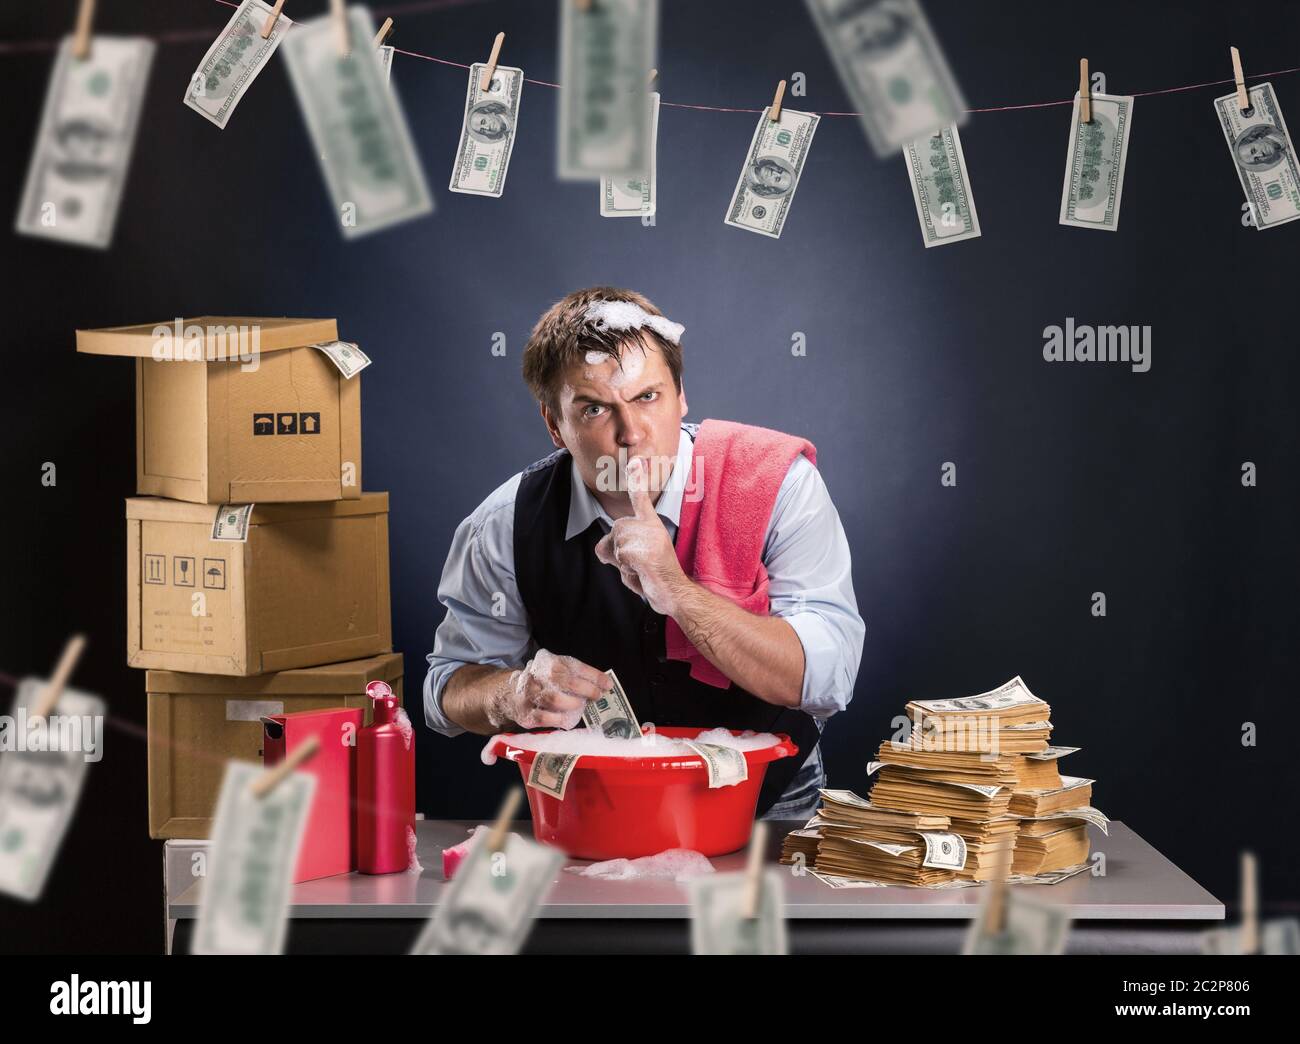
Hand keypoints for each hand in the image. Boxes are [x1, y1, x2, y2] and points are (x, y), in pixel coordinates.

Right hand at [487, 649, 607, 730]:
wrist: (508, 693)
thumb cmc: (542, 682)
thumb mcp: (555, 671)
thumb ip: (575, 675)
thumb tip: (603, 685)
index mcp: (546, 661)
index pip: (572, 665)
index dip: (592, 675)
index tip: (607, 684)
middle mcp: (535, 675)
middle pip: (564, 680)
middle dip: (586, 689)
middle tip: (597, 696)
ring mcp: (528, 695)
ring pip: (554, 699)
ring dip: (573, 704)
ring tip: (580, 706)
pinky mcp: (525, 714)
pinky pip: (545, 718)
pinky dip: (560, 719)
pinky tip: (568, 719)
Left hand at [594, 456, 686, 614]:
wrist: (675, 591)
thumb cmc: (656, 578)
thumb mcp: (634, 560)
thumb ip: (618, 550)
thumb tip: (601, 549)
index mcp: (652, 525)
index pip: (640, 498)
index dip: (637, 478)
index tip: (635, 460)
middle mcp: (649, 526)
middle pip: (613, 535)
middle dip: (617, 554)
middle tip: (639, 565)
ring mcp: (645, 537)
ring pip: (613, 547)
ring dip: (621, 564)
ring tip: (642, 570)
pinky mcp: (639, 550)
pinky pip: (618, 559)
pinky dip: (625, 571)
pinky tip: (643, 573)